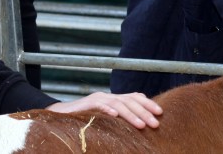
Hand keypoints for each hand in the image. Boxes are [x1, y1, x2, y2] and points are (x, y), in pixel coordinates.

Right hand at [47, 91, 161, 128]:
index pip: (135, 98)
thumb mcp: (107, 115)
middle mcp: (108, 96)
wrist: (62, 114)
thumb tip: (141, 114)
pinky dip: (107, 110)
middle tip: (156, 124)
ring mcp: (97, 99)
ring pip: (117, 104)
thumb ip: (121, 113)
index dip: (148, 104)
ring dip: (131, 115)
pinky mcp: (86, 105)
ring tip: (141, 125)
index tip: (161, 113)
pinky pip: (98, 106)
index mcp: (114, 99)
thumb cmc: (86, 117)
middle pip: (129, 101)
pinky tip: (115, 116)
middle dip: (144, 112)